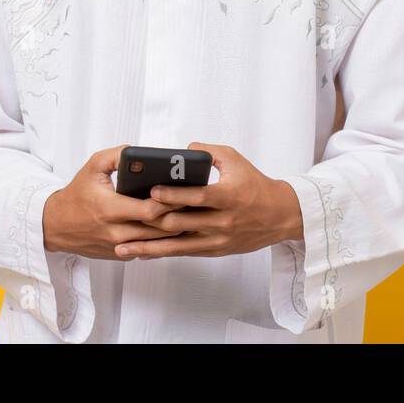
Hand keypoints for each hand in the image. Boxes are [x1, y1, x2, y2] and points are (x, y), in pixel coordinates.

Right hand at [43, 144, 184, 259]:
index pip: (148, 210)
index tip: (183, 192)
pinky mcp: (120, 255)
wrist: (55, 225)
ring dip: (174, 231)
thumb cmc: (76, 194)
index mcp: (109, 208)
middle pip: (157, 229)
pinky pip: (146, 248)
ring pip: (155, 242)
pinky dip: (160, 240)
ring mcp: (118, 246)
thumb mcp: (92, 167)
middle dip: (178, 217)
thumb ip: (116, 155)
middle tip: (196, 205)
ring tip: (191, 216)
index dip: (169, 202)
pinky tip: (174, 229)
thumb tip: (139, 152)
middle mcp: (114, 231)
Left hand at [114, 143, 304, 259]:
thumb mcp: (236, 160)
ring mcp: (218, 238)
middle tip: (126, 219)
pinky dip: (162, 252)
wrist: (279, 214)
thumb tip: (184, 149)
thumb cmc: (255, 183)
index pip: (198, 197)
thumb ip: (209, 152)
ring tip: (123, 247)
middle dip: (152, 221)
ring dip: (149, 247)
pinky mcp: (215, 250)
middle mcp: (223, 220)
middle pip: (182, 223)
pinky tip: (143, 253)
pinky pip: (184, 252)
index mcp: (229, 196)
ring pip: (178, 245)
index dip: (174, 195)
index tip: (152, 192)